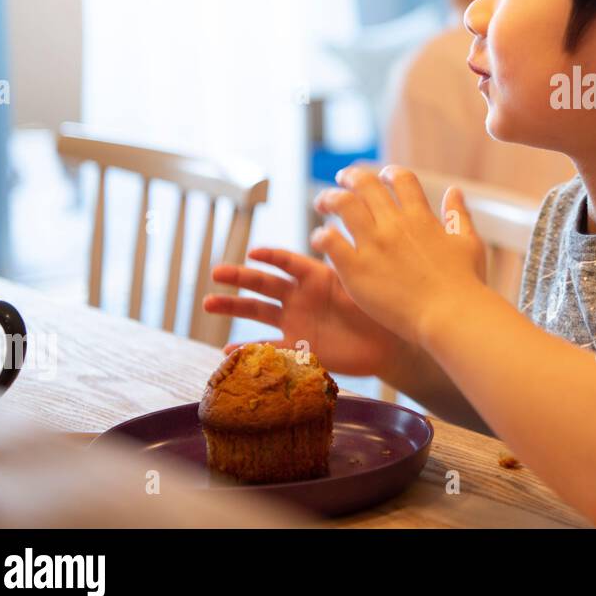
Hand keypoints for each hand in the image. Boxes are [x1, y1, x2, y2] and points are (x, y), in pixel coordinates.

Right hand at [203, 246, 411, 379]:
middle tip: (216, 272)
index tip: (253, 252)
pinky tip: (227, 351)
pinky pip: (268, 348)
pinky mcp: (298, 347)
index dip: (271, 256)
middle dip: (240, 277)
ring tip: (208, 303)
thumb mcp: (360, 289)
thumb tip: (334, 244)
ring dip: (234, 307)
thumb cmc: (378, 311)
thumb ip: (344, 271)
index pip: (289, 262)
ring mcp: (296, 321)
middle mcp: (300, 297)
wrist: (387, 345)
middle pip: (265, 284)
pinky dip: (248, 350)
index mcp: (316, 277)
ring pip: (259, 312)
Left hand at [311, 164, 489, 345]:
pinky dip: (322, 235)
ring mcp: (374, 245)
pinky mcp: (356, 269)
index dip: (390, 173)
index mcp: (421, 217)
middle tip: (343, 179)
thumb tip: (454, 191)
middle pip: (366, 184)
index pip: (401, 179)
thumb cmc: (465, 285)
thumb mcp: (469, 243)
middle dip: (352, 176)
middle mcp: (395, 225)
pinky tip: (320, 239)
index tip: (382, 176)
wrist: (451, 315)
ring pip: (342, 204)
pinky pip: (330, 241)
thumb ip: (458, 215)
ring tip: (323, 202)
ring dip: (330, 198)